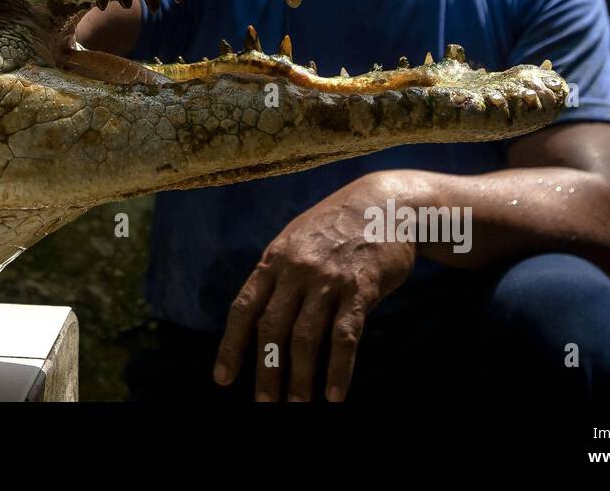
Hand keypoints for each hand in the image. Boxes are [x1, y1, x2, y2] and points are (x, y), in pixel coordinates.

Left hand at [212, 172, 417, 401]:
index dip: (232, 347)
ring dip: (300, 378)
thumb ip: (277, 273)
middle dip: (266, 372)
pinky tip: (334, 395)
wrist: (386, 202)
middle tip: (264, 405)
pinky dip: (339, 369)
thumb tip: (254, 315)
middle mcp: (296, 269)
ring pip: (305, 337)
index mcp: (274, 259)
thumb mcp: (296, 239)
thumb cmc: (337, 226)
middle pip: (272, 328)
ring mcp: (328, 278)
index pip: (244, 308)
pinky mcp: (362, 287)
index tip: (223, 380)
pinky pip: (345, 336)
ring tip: (297, 406)